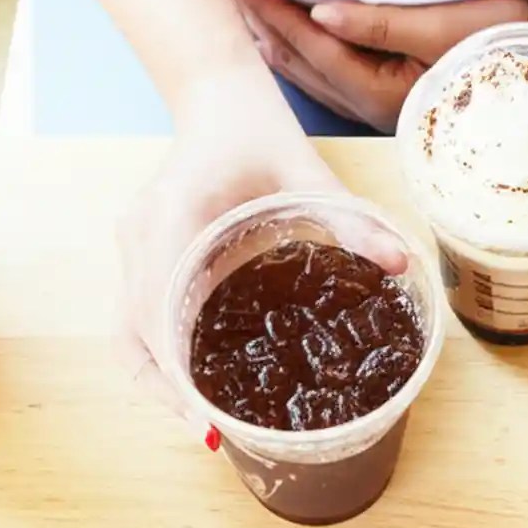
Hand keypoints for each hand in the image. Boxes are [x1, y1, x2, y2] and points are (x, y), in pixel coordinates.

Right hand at [116, 72, 406, 444]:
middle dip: (167, 389)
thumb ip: (350, 217)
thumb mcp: (306, 171)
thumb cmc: (255, 130)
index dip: (176, 368)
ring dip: (157, 379)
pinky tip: (195, 380)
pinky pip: (137, 315)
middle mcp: (141, 236)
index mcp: (173, 216)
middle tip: (213, 432)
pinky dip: (159, 354)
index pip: (158, 308)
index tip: (206, 413)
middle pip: (132, 334)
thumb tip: (400, 264)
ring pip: (127, 331)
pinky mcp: (141, 251)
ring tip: (203, 420)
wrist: (216, 96)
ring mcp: (134, 245)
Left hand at [235, 0, 527, 132]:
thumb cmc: (503, 47)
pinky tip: (290, 49)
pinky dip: (302, 60)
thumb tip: (322, 11)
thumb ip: (379, 23)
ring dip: (277, 46)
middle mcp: (372, 107)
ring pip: (312, 76)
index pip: (314, 47)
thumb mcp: (444, 28)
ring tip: (246, 19)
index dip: (276, 14)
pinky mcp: (389, 103)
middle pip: (303, 65)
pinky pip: (329, 81)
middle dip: (264, 29)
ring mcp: (379, 109)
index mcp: (381, 91)